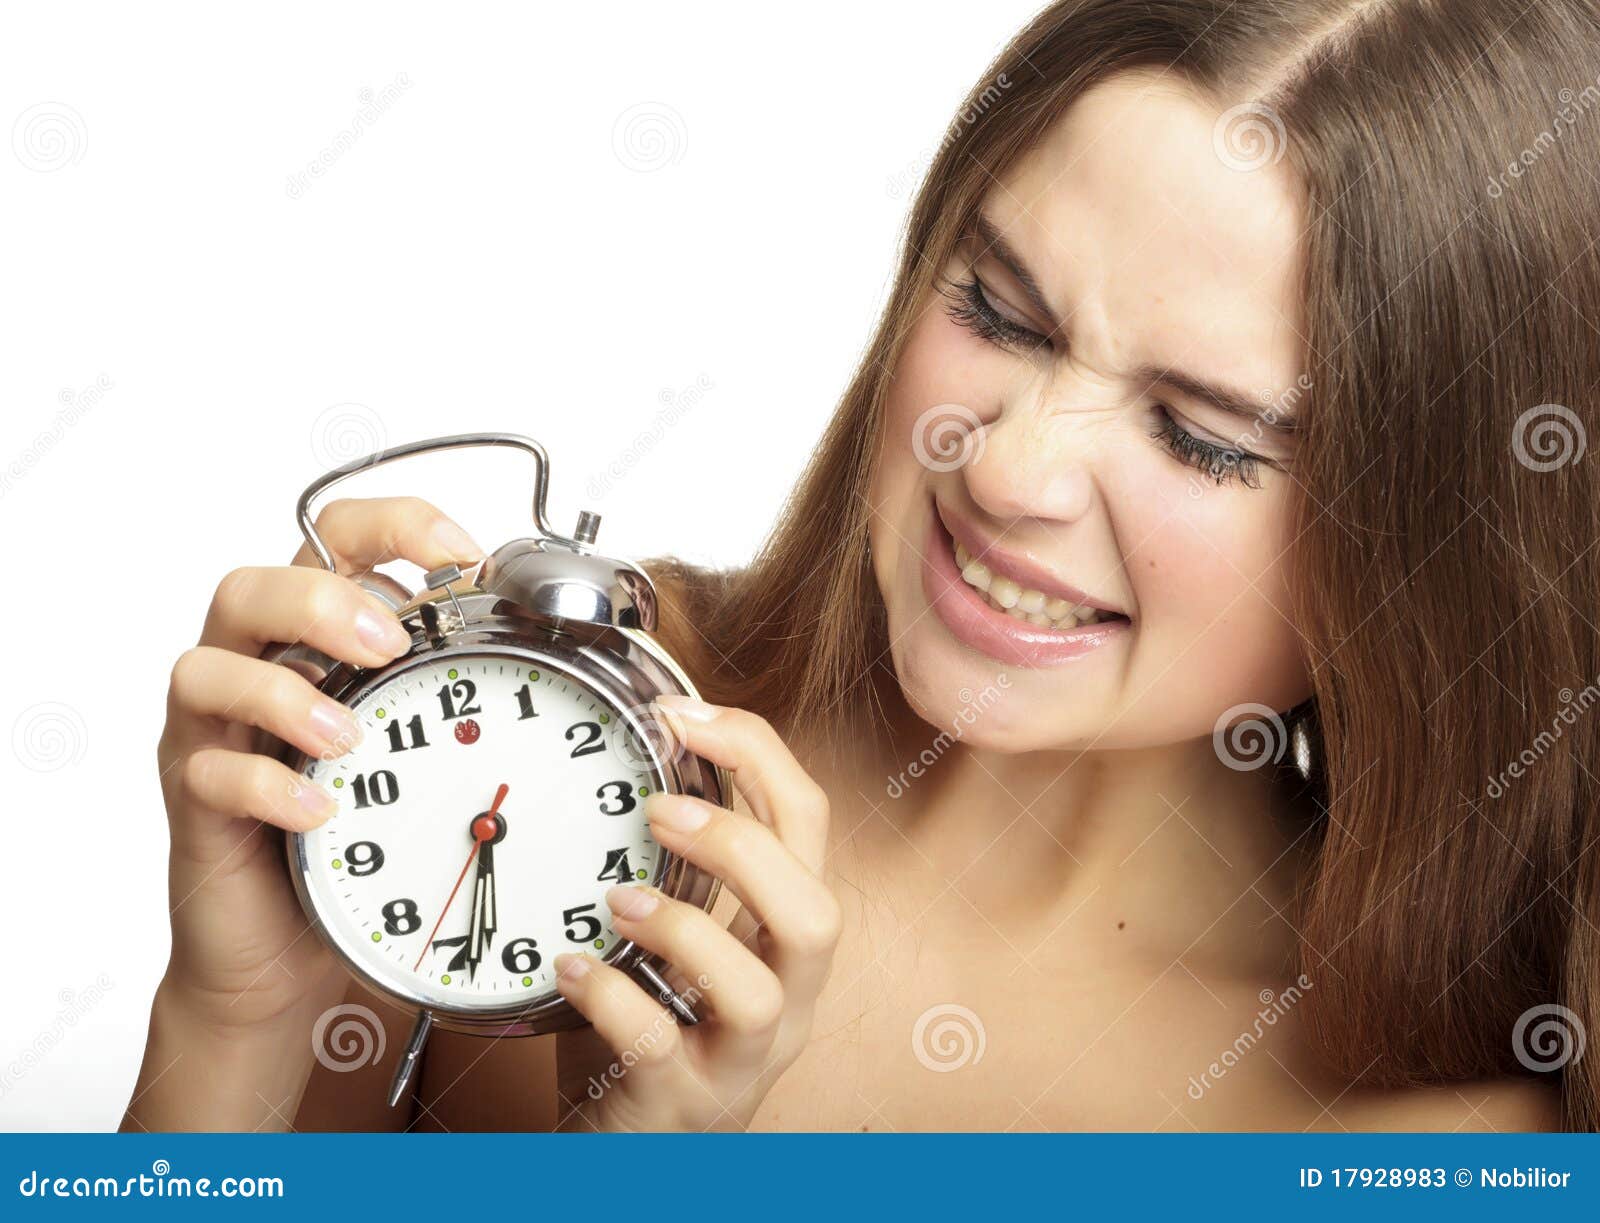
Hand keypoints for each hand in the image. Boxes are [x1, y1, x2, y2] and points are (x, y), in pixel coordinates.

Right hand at [131, 497, 480, 1127]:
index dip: (395, 528)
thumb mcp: (438, 761)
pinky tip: (319, 810)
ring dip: (283, 692)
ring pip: (202, 670)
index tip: (463, 557)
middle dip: (319, 600)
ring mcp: (219, 737)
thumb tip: (592, 665)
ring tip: (350, 735)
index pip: (336, 541)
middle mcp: (259, 672)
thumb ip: (478, 702)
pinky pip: (210, 774)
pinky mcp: (199, 807)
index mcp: (320, 641)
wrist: (292, 956)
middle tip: (387, 639)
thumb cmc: (373, 847)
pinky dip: (267, 786)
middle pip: (248, 588)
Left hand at [551, 695, 841, 1131]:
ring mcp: (740, 1057)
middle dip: (742, 844)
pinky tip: (573, 966)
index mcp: (783, 935)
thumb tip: (640, 755)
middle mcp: (784, 995)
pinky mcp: (684, 1103)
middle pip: (815, 911)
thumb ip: (678, 866)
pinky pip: (660, 1048)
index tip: (686, 714)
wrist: (634, 1147)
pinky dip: (613, 997)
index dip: (758, 755)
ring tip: (619, 899)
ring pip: (759, 989)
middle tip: (658, 806)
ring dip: (688, 927)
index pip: (809, 825)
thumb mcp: (679, 938)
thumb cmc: (652, 1028)